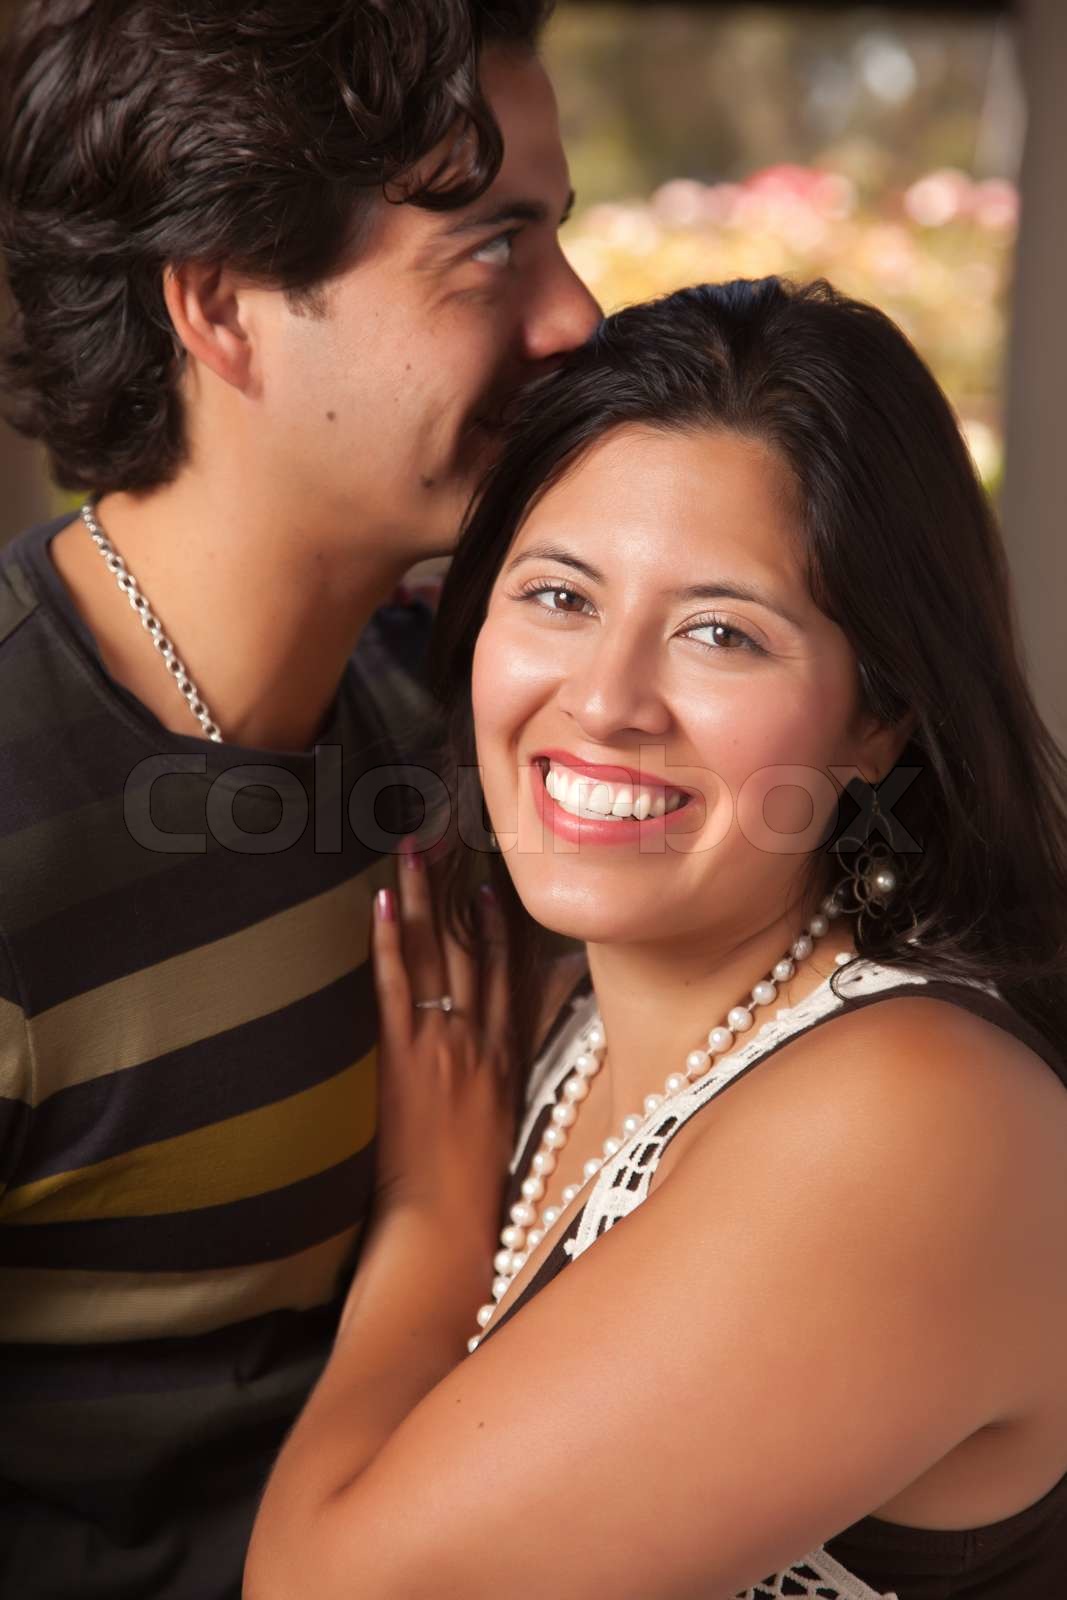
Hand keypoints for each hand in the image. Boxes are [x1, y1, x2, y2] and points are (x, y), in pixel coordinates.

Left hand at [370, 849, 513, 1256]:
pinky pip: (396, 988)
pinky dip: (391, 943)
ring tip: (413, 848)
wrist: (448, 1230)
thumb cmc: (473, 1191)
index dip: (500, 924)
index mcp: (507, 1057)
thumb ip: (507, 1079)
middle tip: (451, 835)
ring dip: (427, 897)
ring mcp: (443, 1045)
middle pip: (474, 948)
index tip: (494, 883)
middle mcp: (481, 1040)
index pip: (510, 974)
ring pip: (438, 955)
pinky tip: (383, 903)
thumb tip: (506, 1050)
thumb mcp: (506, 1128)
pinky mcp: (404, 1059)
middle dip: (463, 889)